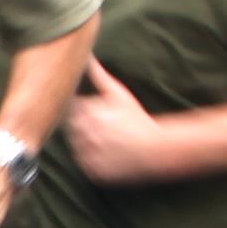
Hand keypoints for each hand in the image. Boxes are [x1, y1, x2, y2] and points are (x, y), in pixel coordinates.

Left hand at [58, 62, 160, 185]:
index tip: (98, 113)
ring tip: (110, 141)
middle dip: (84, 127)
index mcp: (86, 114)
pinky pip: (85, 164)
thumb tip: (86, 56)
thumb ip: (99, 76)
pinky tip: (110, 153)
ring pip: (77, 147)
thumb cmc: (137, 119)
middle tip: (105, 128)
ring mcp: (87, 155)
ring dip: (87, 144)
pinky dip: (94, 159)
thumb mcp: (118, 94)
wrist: (155, 149)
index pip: (71, 110)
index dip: (84, 111)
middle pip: (72, 130)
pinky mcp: (92, 171)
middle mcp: (83, 135)